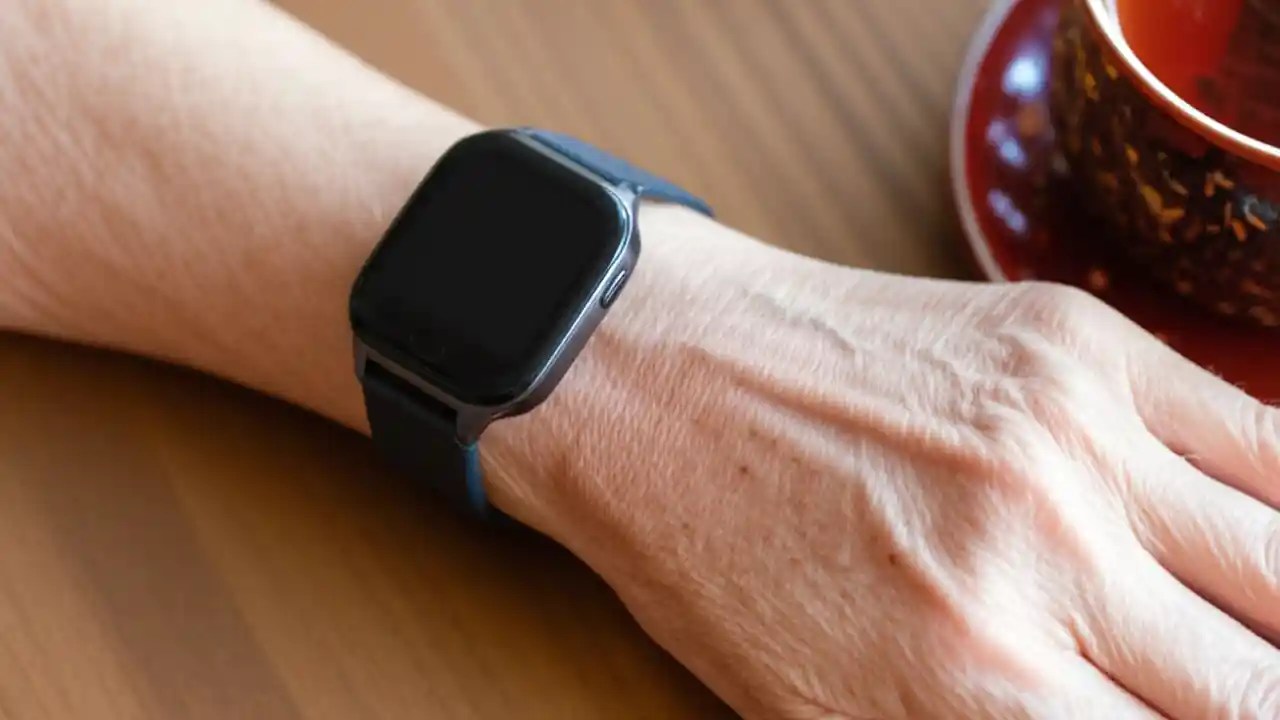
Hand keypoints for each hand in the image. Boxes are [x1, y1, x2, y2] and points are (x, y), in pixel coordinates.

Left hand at [491, 208, 1279, 718]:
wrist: (651, 382)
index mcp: (969, 693)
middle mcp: (1042, 561)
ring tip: (1229, 622)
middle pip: (1260, 683)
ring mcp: (1069, 437)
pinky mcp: (1075, 342)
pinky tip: (1251, 536)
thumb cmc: (716, 560)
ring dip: (1267, 610)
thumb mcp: (828, 716)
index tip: (1179, 712)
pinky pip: (1266, 436)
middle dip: (1244, 692)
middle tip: (1210, 682)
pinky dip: (1275, 503)